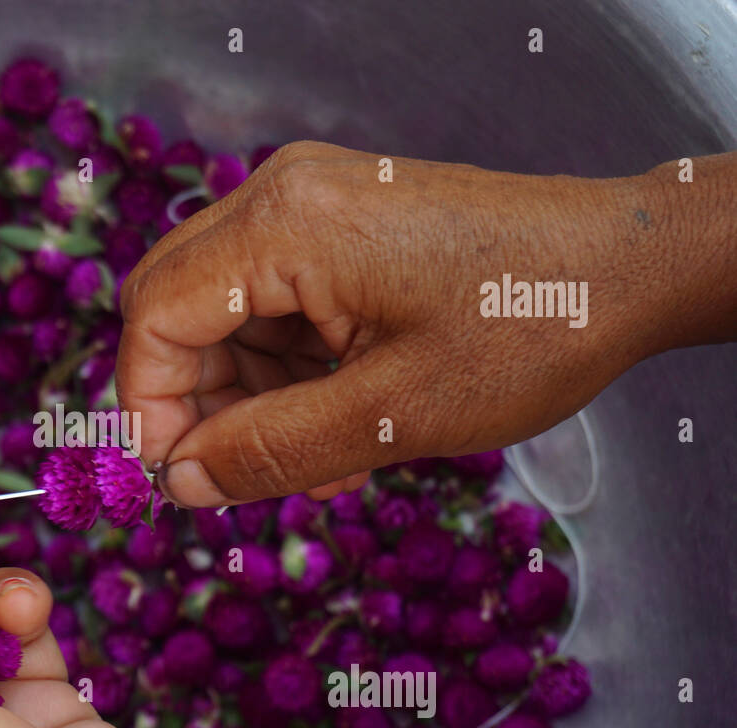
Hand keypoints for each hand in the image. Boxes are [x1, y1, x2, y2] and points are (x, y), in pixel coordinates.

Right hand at [118, 142, 733, 507]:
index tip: (174, 480)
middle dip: (198, 401)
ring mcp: (310, 203)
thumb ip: (269, 451)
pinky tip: (339, 420)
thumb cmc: (526, 331)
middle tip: (241, 474)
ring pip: (224, 313)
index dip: (147, 406)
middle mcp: (281, 195)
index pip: (156, 316)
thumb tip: (178, 482)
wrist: (628, 266)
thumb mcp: (390, 415)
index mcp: (284, 225)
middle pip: (177, 307)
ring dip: (251, 395)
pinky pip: (273, 303)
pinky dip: (287, 369)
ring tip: (320, 460)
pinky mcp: (337, 224)